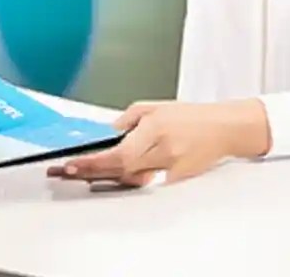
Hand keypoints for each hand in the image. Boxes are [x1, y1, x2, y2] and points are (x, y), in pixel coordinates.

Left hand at [48, 99, 270, 185]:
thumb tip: (105, 133)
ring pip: (130, 179)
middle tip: (65, 171)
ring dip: (105, 176)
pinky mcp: (176, 179)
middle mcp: (163, 150)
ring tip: (81, 172)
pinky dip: (127, 178)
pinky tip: (111, 174)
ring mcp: (171, 167)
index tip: (72, 165)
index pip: (118, 153)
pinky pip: (145, 182)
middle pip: (120, 170)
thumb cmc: (190, 116)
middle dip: (90, 171)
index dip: (93, 162)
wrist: (223, 128)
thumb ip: (127, 121)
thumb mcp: (153, 108)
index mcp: (155, 129)